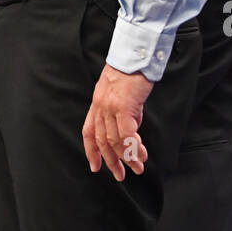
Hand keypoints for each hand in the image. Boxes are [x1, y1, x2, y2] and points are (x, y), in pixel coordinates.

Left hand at [81, 65, 152, 180]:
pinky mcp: (124, 107)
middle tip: (121, 175)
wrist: (135, 55)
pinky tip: (142, 155)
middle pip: (101, 141)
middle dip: (111, 161)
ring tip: (138, 167)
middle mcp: (100, 107)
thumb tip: (132, 128)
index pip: (89, 131)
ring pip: (115, 141)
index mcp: (97, 103)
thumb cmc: (130, 71)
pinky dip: (135, 148)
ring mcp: (110, 107)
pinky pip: (127, 134)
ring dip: (127, 158)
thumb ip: (122, 111)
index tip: (95, 166)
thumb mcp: (120, 93)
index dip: (91, 151)